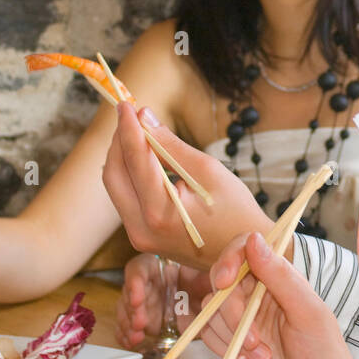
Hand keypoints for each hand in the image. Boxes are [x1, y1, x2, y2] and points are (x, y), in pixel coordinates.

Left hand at [102, 102, 270, 266]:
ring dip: (123, 158)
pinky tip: (145, 159)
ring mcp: (139, 238)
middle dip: (118, 142)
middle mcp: (141, 229)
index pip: (134, 159)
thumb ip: (172, 145)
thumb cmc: (236, 211)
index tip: (126, 103)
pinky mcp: (142, 239)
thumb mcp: (209, 171)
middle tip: (129, 117)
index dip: (128, 128)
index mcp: (161, 212)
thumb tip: (145, 117)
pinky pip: (127, 200)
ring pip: (116, 188)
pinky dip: (131, 176)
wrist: (245, 255)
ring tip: (138, 133)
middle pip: (113, 175)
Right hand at [115, 255, 209, 348]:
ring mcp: (143, 302)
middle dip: (132, 311)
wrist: (206, 297)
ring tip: (136, 337)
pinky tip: (131, 342)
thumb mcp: (207, 273)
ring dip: (128, 325)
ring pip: (126, 311)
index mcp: (159, 266)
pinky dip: (127, 335)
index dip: (135, 284)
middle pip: (129, 293)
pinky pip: (129, 327)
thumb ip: (208, 276)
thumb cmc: (205, 280)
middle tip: (140, 324)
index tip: (138, 300)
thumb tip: (219, 279)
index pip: (139, 269)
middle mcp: (147, 284)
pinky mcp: (144, 320)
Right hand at [196, 231, 358, 358]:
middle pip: (221, 283)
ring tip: (263, 356)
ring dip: (232, 338)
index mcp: (280, 276)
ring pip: (211, 311)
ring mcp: (242, 317)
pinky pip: (209, 336)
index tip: (224, 281)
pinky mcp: (231, 341)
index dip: (228, 260)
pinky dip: (227, 352)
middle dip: (232, 313)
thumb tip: (254, 239)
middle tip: (256, 340)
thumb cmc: (324, 353)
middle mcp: (257, 292)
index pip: (244, 249)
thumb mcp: (308, 312)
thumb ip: (281, 276)